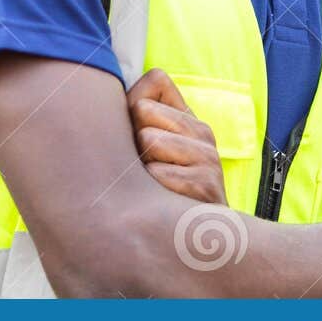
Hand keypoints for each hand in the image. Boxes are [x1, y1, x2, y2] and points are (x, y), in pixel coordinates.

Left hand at [125, 69, 226, 205]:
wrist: (196, 240)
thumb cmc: (161, 192)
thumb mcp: (151, 150)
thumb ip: (137, 117)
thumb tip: (113, 96)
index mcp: (188, 118)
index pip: (156, 80)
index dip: (135, 104)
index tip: (136, 129)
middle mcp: (202, 131)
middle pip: (143, 109)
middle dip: (134, 139)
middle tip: (145, 166)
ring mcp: (208, 156)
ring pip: (148, 139)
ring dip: (142, 166)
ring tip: (153, 184)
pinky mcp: (205, 183)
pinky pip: (156, 173)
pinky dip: (150, 190)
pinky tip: (161, 200)